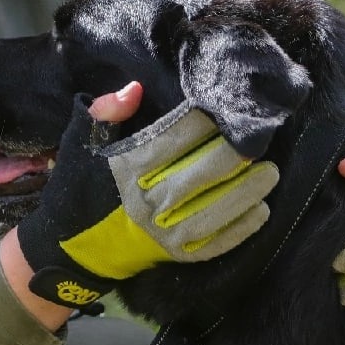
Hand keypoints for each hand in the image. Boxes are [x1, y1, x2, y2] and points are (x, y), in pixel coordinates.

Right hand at [17, 84, 280, 307]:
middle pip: (201, 173)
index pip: (174, 138)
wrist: (73, 249)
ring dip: (248, 191)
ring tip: (270, 172)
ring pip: (216, 210)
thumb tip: (135, 89)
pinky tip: (261, 210)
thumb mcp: (82, 143)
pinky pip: (216, 243)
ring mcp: (163, 233)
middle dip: (234, 155)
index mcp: (125, 169)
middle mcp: (146, 201)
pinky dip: (241, 228)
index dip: (204, 121)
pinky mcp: (176, 255)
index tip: (223, 109)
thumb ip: (106, 112)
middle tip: (258, 141)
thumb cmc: (81, 186)